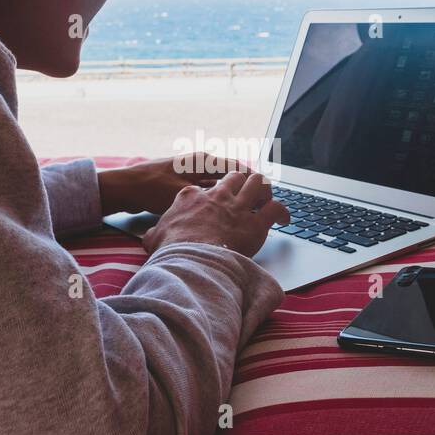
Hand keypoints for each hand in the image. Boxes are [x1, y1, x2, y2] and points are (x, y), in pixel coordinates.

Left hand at [98, 154, 249, 214]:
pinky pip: (209, 191)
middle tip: (261, 207)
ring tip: (246, 213)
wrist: (125, 188)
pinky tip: (222, 215)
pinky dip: (218, 201)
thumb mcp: (186, 193)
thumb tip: (235, 205)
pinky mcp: (185, 184)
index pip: (239, 168)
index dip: (255, 182)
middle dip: (247, 191)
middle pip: (232, 176)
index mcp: (203, 161)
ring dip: (232, 197)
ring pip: (221, 185)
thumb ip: (212, 197)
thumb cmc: (152, 188)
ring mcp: (192, 173)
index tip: (268, 197)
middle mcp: (200, 164)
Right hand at [143, 171, 289, 256]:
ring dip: (264, 190)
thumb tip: (149, 239)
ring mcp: (237, 206)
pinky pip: (275, 208)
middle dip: (244, 183)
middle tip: (248, 194)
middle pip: (235, 176)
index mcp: (190, 195)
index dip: (215, 191)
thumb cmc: (171, 250)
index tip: (218, 198)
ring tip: (267, 199)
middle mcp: (216, 195)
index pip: (206, 185)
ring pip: (258, 183)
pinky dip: (282, 212)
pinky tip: (284, 219)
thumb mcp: (155, 237)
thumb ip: (155, 234)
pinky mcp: (255, 222)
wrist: (189, 258)